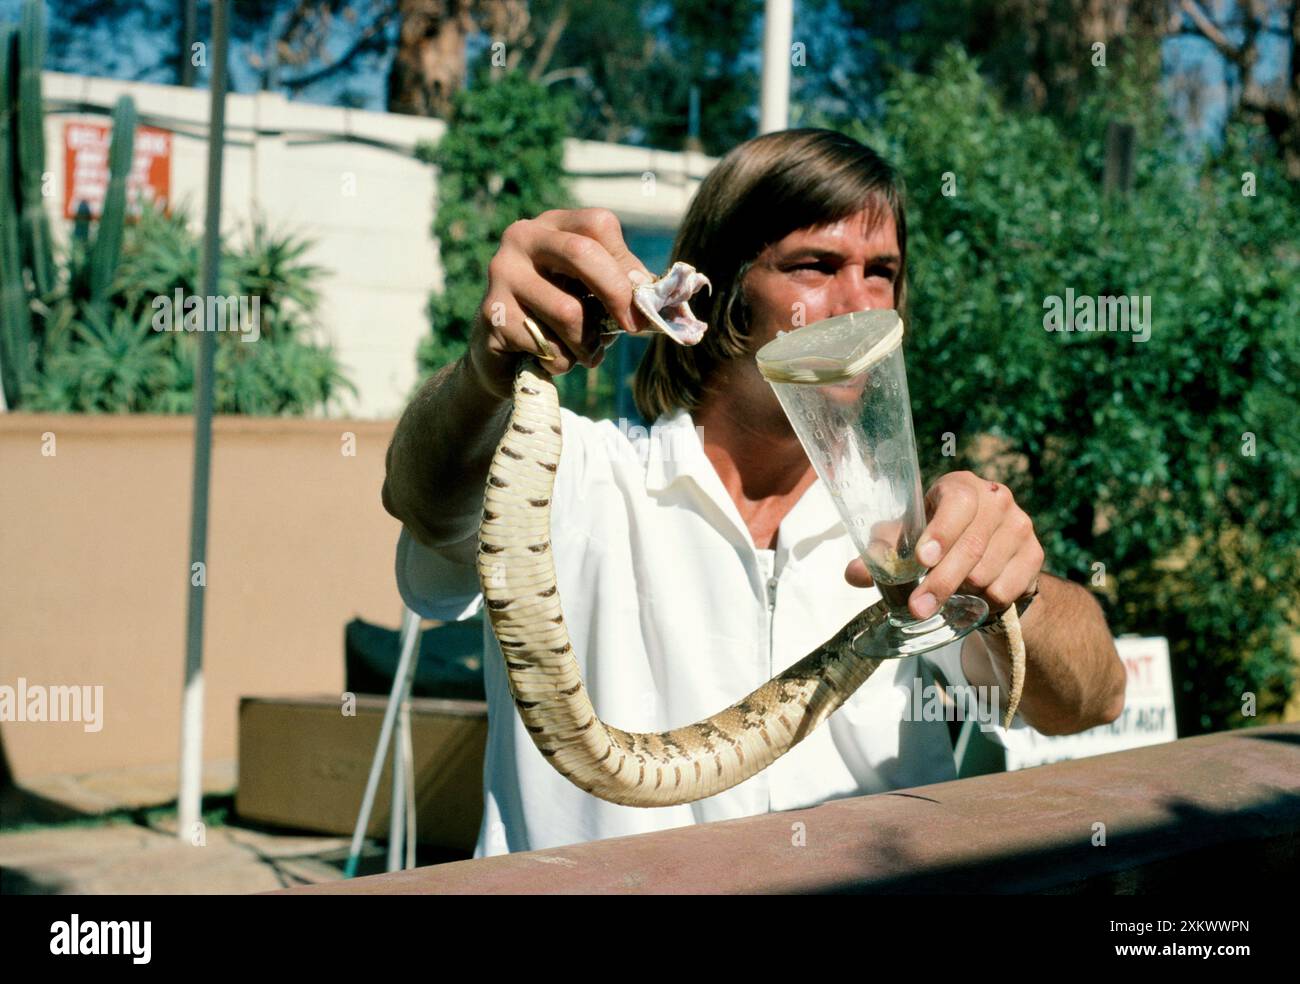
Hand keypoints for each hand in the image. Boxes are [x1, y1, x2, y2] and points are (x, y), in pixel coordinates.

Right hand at [466, 207, 653, 398]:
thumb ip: (622, 287)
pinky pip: (549, 346)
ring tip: (585, 353)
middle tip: (631, 328)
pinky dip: (564, 363)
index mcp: (553, 225)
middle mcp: (522, 238)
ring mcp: (502, 273)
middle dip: (616, 295)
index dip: (626, 266)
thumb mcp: (591, 293)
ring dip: (588, 345)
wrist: (502, 354)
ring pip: (568, 312)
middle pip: (582, 253)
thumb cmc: (558, 316)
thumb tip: (661, 303)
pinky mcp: (493, 313)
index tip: (641, 303)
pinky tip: (553, 359)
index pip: (599, 225)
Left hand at [844, 471, 1043, 620]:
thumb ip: (881, 552)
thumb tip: (854, 573)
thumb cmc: (937, 541)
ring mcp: (1020, 525)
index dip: (941, 532)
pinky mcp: (1035, 554)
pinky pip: (1006, 589)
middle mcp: (996, 499)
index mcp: (961, 486)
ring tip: (950, 592)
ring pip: (987, 572)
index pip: (957, 502)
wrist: (987, 559)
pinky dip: (985, 600)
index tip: (922, 559)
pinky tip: (975, 594)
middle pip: (971, 546)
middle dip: (941, 582)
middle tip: (918, 608)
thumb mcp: (908, 540)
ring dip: (963, 593)